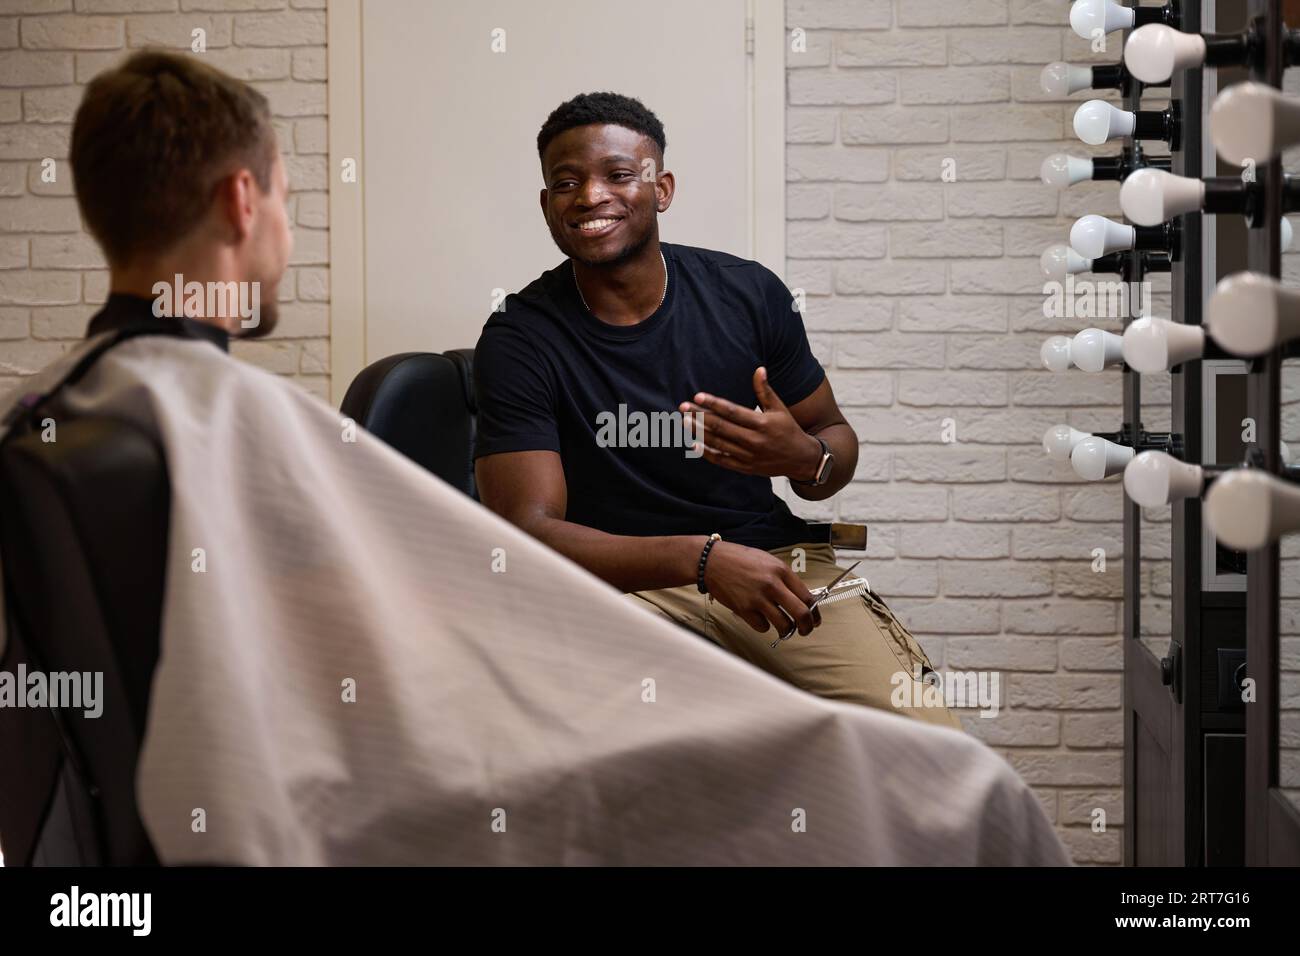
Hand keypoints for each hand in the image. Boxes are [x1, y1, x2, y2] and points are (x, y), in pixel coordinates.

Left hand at [679, 367, 820, 479]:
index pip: (732, 412)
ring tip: (684, 421)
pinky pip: (722, 460)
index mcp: (762, 423)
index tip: (697, 396)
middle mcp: (754, 441)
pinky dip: (707, 453)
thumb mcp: (779, 408)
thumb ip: (765, 391)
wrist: (801, 459)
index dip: (714, 404)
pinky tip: (693, 444)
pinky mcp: (745, 467)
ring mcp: (748, 456)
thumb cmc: (789, 429)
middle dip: (700, 416)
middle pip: (721, 427)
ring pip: (718, 443)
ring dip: (699, 433)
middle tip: (682, 407)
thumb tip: (759, 369)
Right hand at [702, 541, 821, 635]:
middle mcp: (772, 584)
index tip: (814, 619)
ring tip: (783, 628)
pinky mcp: (744, 609)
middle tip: (805, 630)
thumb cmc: (739, 559)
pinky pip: (762, 627)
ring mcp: (758, 598)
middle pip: (801, 613)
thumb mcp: (768, 561)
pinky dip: (763, 626)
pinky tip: (759, 618)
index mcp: (781, 570)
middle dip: (807, 627)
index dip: (814, 612)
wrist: (712, 561)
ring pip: (783, 625)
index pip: (807, 596)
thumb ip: (784, 578)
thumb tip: (799, 599)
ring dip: (785, 630)